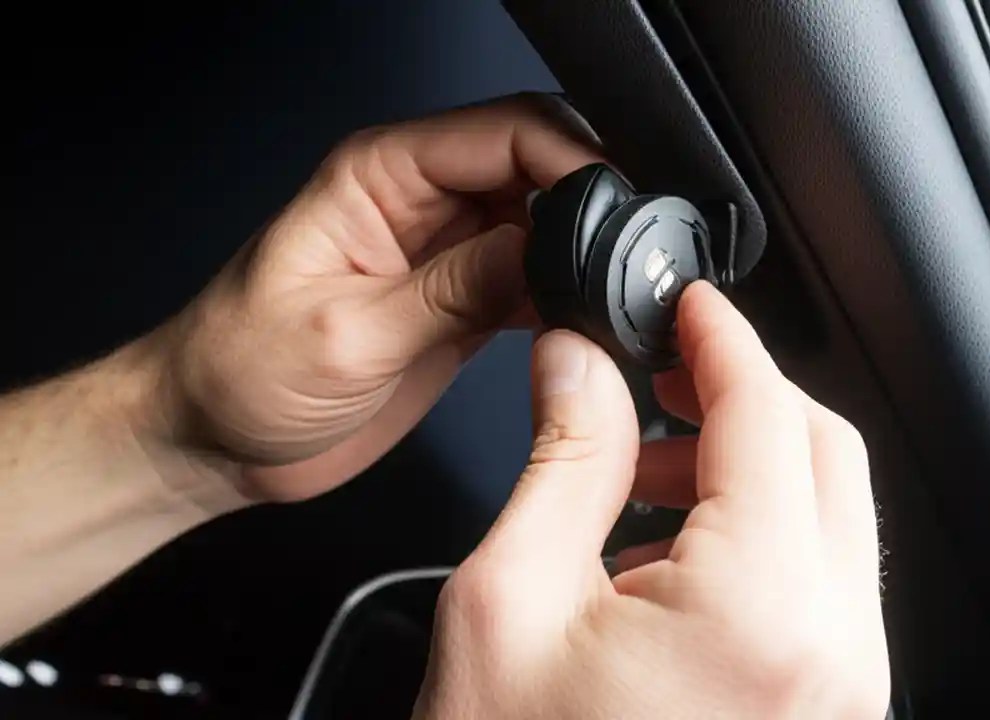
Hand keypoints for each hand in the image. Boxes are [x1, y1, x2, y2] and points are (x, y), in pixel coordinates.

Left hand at [151, 94, 600, 501]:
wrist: (212, 443)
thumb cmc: (238, 373)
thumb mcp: (349, 335)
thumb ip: (453, 290)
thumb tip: (545, 251)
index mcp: (382, 175)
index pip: (505, 131)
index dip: (570, 158)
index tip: (613, 208)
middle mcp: (422, 203)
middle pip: (539, 169)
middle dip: (589, 205)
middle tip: (621, 261)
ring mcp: (447, 255)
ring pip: (548, 228)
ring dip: (583, 257)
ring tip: (607, 298)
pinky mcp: (462, 305)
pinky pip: (536, 283)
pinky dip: (567, 301)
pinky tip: (582, 329)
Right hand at [416, 281, 889, 718]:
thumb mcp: (508, 602)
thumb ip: (562, 457)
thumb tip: (579, 362)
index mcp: (759, 613)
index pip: (768, 413)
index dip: (720, 337)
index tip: (684, 303)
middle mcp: (832, 654)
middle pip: (822, 453)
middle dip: (739, 397)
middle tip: (653, 380)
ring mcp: (844, 691)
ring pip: (829, 515)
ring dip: (744, 468)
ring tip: (635, 482)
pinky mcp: (827, 712)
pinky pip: (818, 583)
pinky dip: (756, 536)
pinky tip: (666, 553)